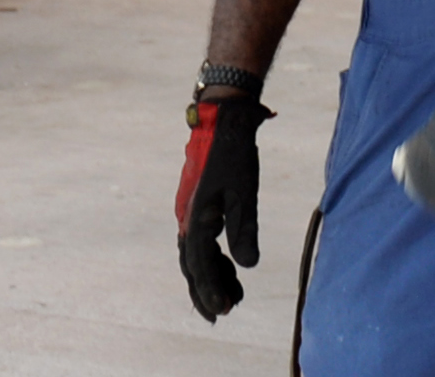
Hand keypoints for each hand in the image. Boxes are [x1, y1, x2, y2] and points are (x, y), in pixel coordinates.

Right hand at [176, 85, 269, 321]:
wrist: (223, 121)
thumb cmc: (235, 156)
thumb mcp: (245, 194)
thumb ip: (245, 230)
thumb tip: (248, 267)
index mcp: (195, 219)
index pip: (199, 265)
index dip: (210, 290)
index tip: (223, 311)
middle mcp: (186, 218)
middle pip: (192, 265)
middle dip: (206, 291)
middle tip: (223, 313)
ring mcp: (190, 212)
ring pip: (196, 254)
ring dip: (213, 275)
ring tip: (235, 294)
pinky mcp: (199, 205)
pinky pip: (201, 241)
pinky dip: (214, 257)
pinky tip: (230, 264)